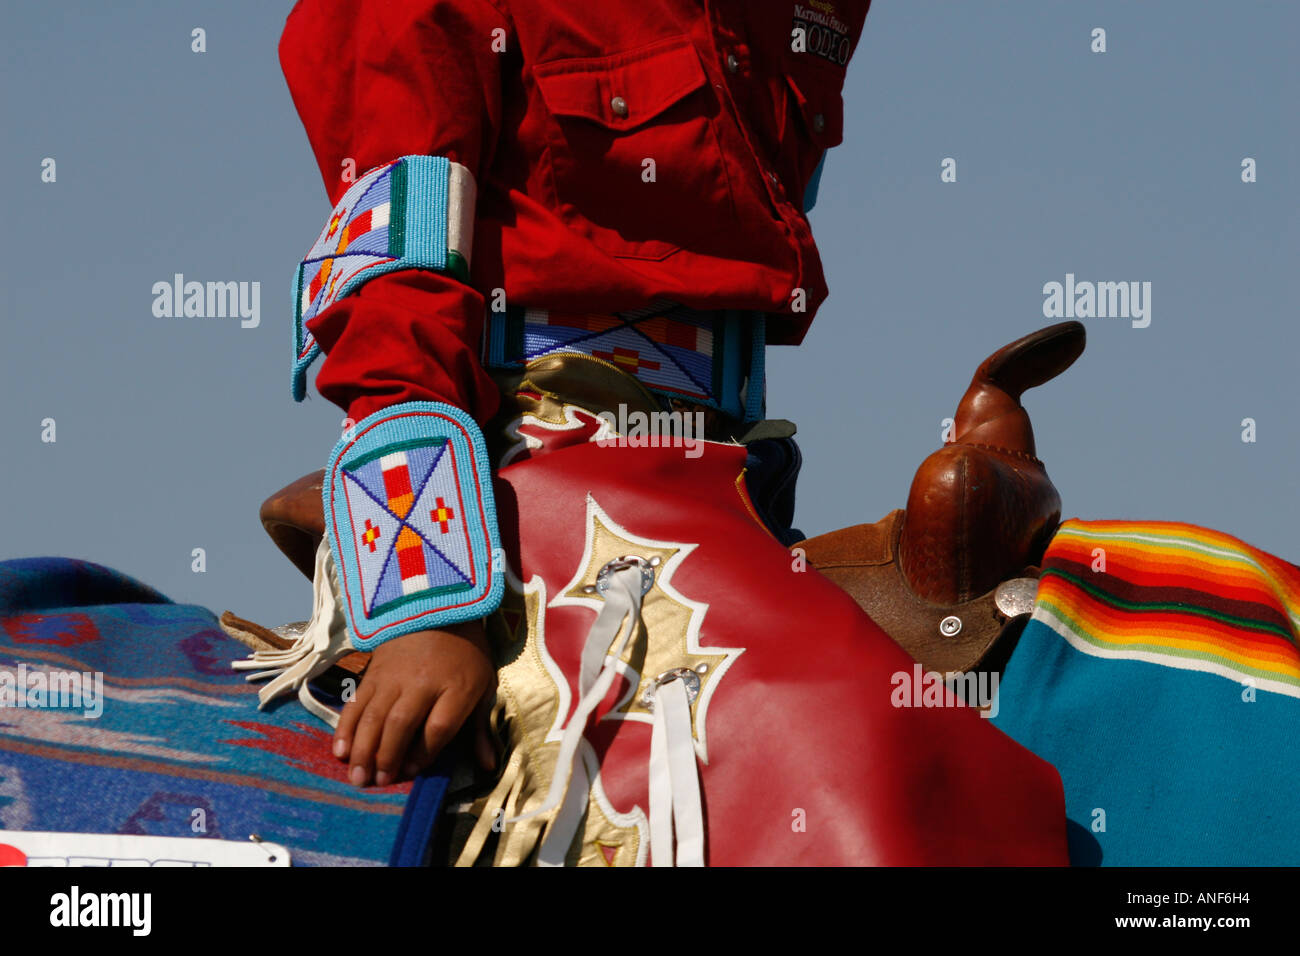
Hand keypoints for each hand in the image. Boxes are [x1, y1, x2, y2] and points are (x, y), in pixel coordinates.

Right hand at [333, 618, 495, 786]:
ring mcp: (394, 676)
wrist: (436, 608)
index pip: (439, 726)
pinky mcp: (373, 672)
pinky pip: (356, 702)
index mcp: (457, 686)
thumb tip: (488, 766)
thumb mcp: (483, 685)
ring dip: (363, 749)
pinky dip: (346, 728)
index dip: (423, 753)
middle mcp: (423, 682)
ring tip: (357, 777)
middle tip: (377, 783)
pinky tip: (340, 751)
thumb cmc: (465, 654)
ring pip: (375, 715)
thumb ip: (480, 728)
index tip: (412, 771)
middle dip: (387, 756)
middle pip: (401, 723)